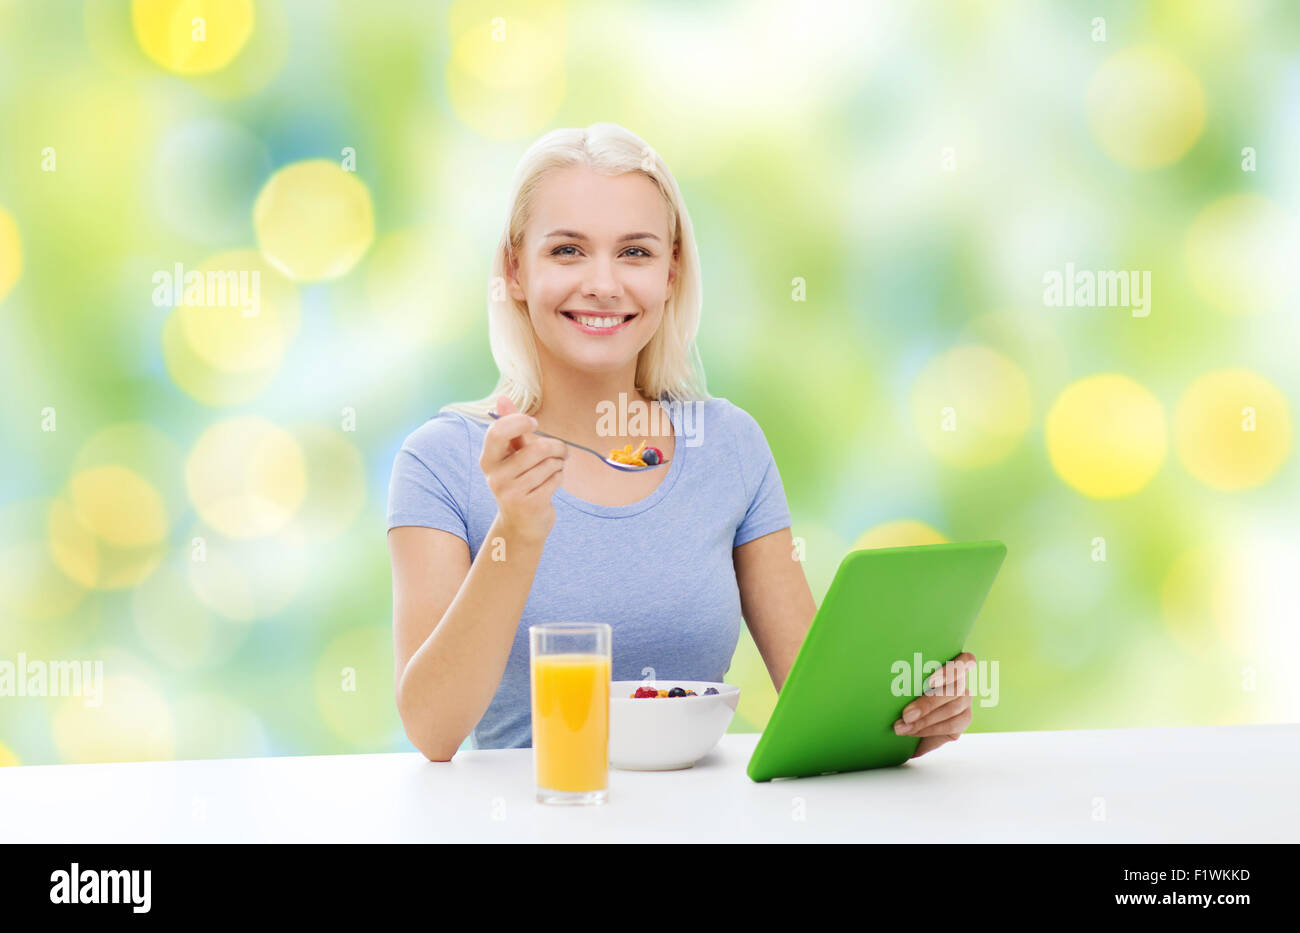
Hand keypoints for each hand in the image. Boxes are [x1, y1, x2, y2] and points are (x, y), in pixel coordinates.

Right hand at [480, 394, 567, 543]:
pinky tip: (552, 483)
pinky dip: (559, 477)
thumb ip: (510, 428)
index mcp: (488, 460)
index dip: (519, 422)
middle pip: (536, 449)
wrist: (521, 525)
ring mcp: (511, 492)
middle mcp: (495, 476)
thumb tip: (502, 397)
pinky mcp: (529, 504)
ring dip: (559, 464)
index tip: (534, 424)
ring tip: (555, 468)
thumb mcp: (512, 456)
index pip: (498, 432)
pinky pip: (554, 479)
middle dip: (556, 446)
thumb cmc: (520, 482)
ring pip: (549, 464)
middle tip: (562, 451)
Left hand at [893, 651, 975, 758]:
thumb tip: (883, 673)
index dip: (951, 670)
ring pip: (952, 709)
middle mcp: (962, 682)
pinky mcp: (964, 719)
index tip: (931, 682)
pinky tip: (913, 731)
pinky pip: (951, 725)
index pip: (966, 660)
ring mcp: (966, 701)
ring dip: (924, 720)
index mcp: (950, 666)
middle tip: (906, 715)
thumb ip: (906, 678)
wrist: (913, 720)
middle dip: (927, 704)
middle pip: (953, 690)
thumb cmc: (907, 693)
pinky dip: (929, 729)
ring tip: (903, 726)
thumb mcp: (906, 683)